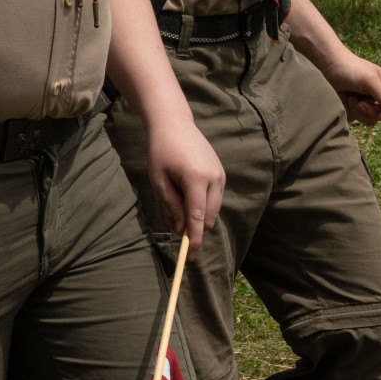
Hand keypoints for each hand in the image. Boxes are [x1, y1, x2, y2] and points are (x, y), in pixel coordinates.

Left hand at [144, 115, 224, 254]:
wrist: (174, 124)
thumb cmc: (161, 150)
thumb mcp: (159, 180)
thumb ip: (172, 205)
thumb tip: (183, 229)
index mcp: (196, 179)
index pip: (198, 217)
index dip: (194, 239)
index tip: (190, 256)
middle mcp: (214, 178)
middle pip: (208, 218)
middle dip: (192, 227)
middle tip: (170, 220)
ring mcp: (221, 175)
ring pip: (213, 210)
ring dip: (197, 216)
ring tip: (175, 203)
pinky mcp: (221, 173)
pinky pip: (215, 199)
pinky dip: (202, 205)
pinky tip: (185, 194)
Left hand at [316, 51, 380, 124]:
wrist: (326, 66)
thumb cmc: (350, 68)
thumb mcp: (369, 79)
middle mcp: (380, 96)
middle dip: (372, 112)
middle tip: (360, 103)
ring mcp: (368, 103)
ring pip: (371, 120)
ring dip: (359, 111)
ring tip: (350, 98)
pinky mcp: (355, 109)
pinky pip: (357, 119)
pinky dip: (350, 110)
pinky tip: (344, 98)